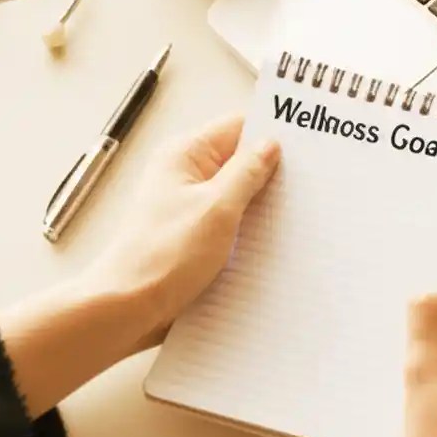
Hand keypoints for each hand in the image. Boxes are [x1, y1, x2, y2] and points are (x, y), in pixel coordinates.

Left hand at [1, 116, 278, 417]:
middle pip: (240, 161)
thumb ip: (247, 173)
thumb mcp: (217, 208)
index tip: (308, 146)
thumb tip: (270, 146)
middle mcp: (184, 175)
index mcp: (185, 155)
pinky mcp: (193, 235)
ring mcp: (188, 206)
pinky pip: (230, 222)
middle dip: (272, 174)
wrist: (127, 309)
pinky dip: (249, 230)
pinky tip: (272, 242)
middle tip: (309, 186)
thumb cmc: (163, 256)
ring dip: (262, 206)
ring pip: (238, 195)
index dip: (272, 134)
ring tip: (295, 215)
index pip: (238, 127)